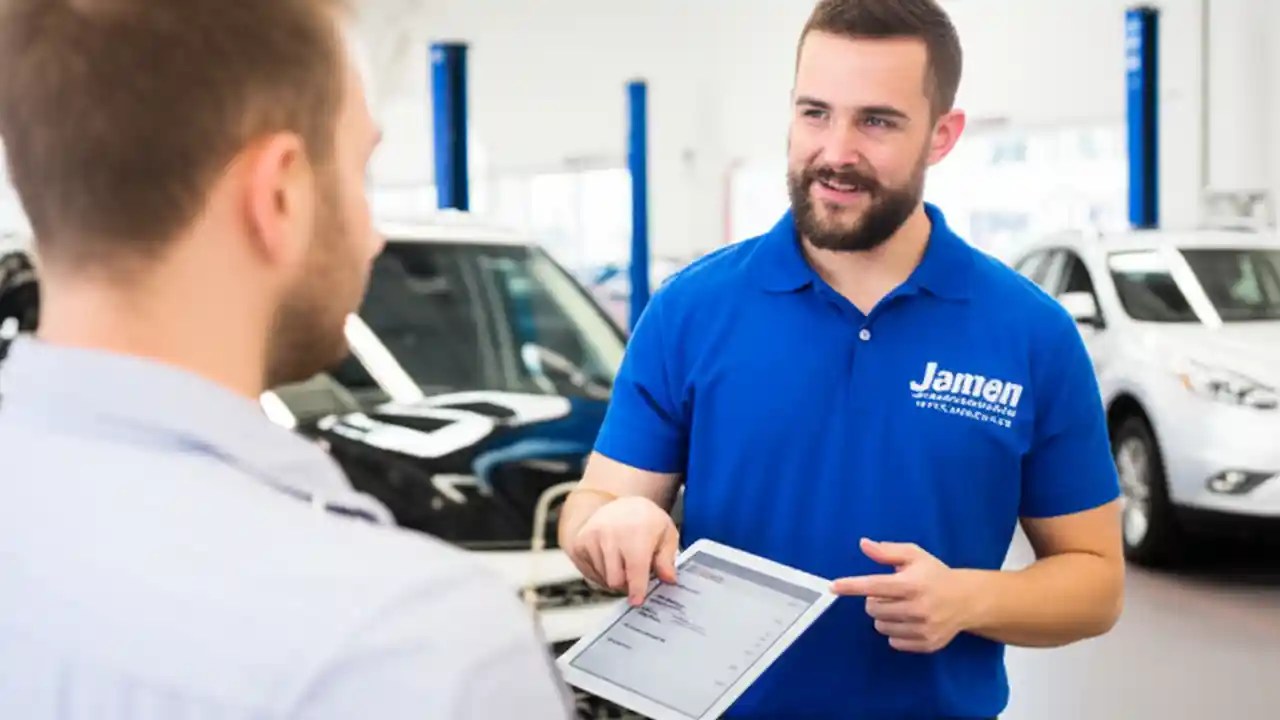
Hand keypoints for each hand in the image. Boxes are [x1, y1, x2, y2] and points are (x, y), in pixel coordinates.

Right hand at [566, 496, 678, 605]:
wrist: (619, 505)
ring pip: (603, 579)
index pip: (635, 568)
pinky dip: (603, 574)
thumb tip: (669, 579)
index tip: (636, 601)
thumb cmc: (646, 522)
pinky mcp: (579, 545)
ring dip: (615, 578)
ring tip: (624, 561)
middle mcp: (610, 534)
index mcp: (635, 532)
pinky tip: (611, 559)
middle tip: (637, 577)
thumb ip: (667, 559)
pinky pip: (591, 575)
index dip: (637, 588)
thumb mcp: (666, 534)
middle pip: (615, 580)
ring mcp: (591, 539)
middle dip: (628, 585)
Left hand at [831, 538, 974, 653]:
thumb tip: (863, 544)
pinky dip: (894, 632)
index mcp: (912, 584)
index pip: (874, 585)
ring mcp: (923, 629)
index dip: (852, 586)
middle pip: (873, 609)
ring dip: (883, 617)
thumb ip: (887, 551)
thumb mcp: (914, 556)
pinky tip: (907, 621)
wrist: (967, 600)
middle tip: (888, 594)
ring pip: (881, 627)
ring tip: (898, 607)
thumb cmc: (935, 574)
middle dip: (873, 600)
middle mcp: (918, 608)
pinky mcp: (927, 644)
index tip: (833, 586)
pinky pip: (894, 642)